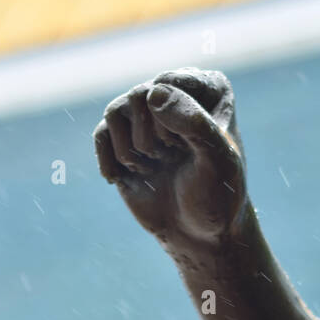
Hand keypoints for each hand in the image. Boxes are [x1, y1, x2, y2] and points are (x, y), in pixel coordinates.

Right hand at [94, 68, 247, 247]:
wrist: (198, 235)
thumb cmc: (216, 196)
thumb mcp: (218, 161)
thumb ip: (194, 122)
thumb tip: (153, 93)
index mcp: (208, 88)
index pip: (167, 85)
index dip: (171, 124)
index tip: (189, 151)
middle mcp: (175, 93)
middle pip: (138, 96)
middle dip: (151, 140)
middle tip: (171, 161)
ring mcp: (147, 116)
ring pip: (114, 112)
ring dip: (130, 152)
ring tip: (154, 169)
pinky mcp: (124, 140)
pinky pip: (101, 135)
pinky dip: (108, 160)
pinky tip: (122, 180)